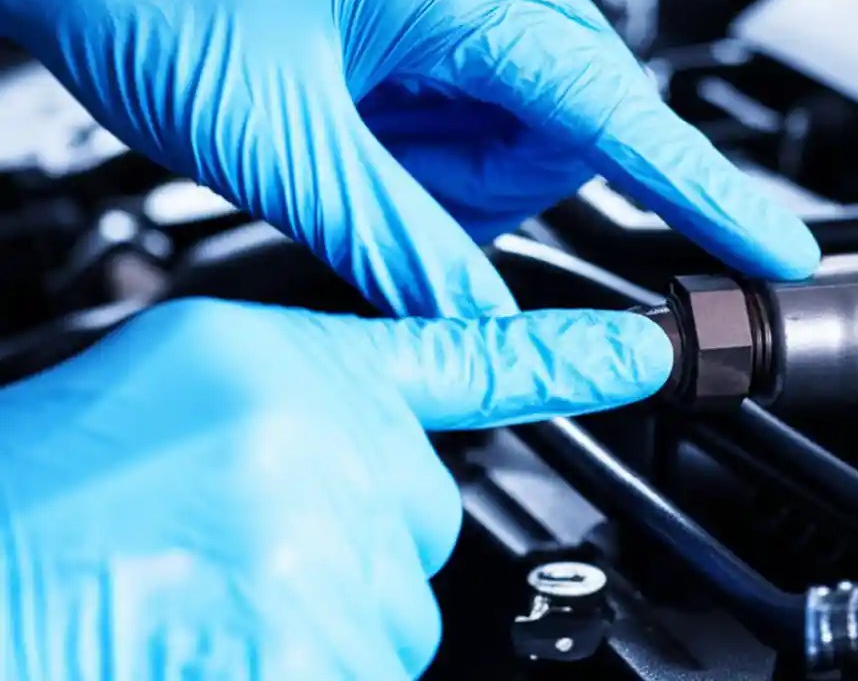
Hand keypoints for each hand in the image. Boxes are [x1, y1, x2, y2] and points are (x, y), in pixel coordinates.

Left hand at [0, 0, 819, 317]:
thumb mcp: (279, 140)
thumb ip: (397, 246)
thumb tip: (483, 331)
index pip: (624, 115)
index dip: (711, 194)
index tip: (779, 252)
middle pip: (569, 133)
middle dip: (496, 186)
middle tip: (395, 192)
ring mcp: (458, 3)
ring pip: (519, 136)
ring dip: (449, 174)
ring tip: (346, 140)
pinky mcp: (429, 25)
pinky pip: (471, 119)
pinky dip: (424, 153)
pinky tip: (353, 127)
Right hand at [0, 298, 671, 678]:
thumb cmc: (51, 487)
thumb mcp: (184, 391)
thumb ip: (305, 404)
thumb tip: (382, 444)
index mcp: (287, 362)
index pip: (471, 351)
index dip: (576, 355)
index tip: (654, 352)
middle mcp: (323, 439)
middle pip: (429, 522)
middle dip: (363, 552)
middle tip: (252, 552)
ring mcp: (322, 543)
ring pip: (400, 618)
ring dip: (329, 625)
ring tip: (218, 603)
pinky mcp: (308, 639)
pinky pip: (366, 668)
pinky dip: (311, 666)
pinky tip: (223, 644)